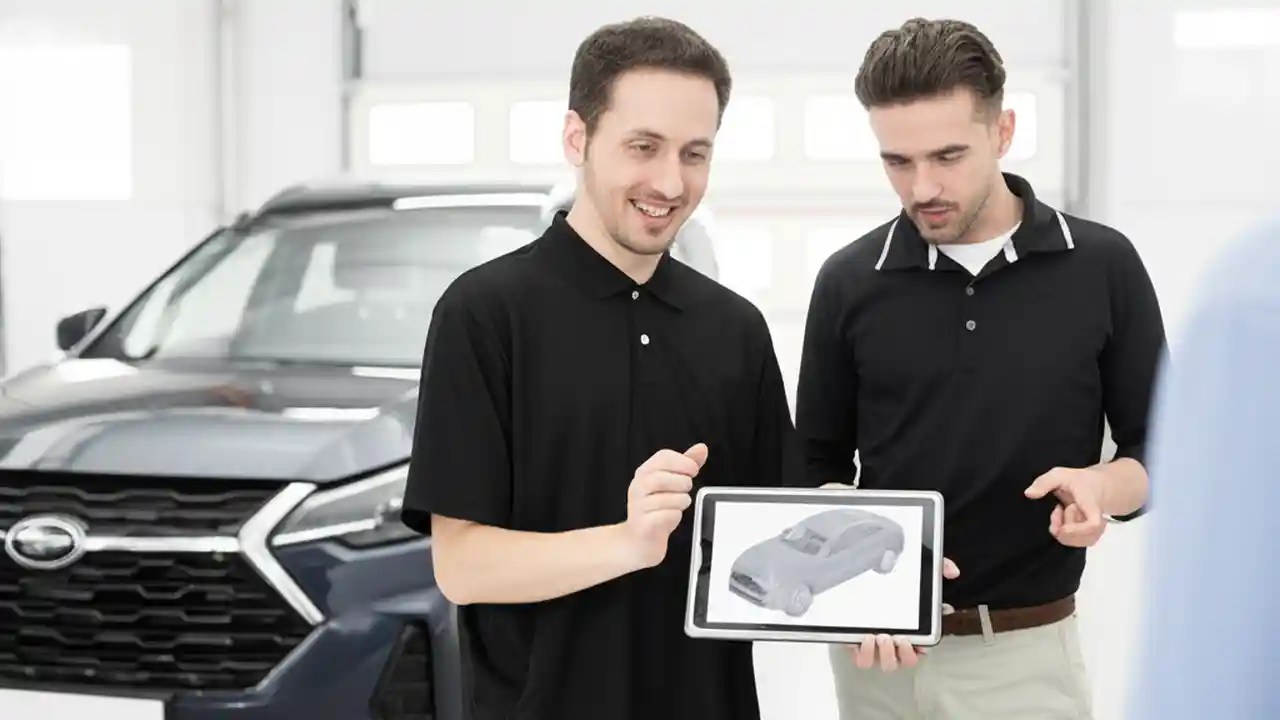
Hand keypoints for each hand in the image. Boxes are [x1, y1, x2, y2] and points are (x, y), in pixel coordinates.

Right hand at [621, 443, 707, 568]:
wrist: (638, 542)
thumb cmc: (655, 511)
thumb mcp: (671, 484)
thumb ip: (686, 465)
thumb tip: (701, 448)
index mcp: (644, 473)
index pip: (663, 457)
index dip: (683, 461)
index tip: (692, 470)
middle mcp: (638, 487)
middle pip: (663, 477)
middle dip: (683, 483)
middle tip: (685, 490)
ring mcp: (638, 506)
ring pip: (668, 498)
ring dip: (681, 501)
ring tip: (679, 504)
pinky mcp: (644, 524)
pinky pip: (666, 515)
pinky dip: (675, 516)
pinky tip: (671, 517)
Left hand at [847, 558, 959, 670]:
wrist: (860, 582)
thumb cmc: (892, 585)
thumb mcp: (916, 572)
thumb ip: (938, 568)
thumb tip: (952, 571)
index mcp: (915, 631)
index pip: (924, 648)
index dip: (923, 649)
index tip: (919, 642)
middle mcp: (898, 643)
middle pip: (907, 661)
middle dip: (905, 653)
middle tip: (898, 637)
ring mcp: (879, 648)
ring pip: (886, 664)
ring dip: (886, 654)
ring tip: (880, 636)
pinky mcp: (860, 646)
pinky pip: (864, 661)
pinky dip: (865, 654)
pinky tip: (865, 639)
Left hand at [1024, 466, 1108, 546]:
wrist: (1097, 486)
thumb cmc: (1078, 481)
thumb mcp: (1059, 474)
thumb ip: (1044, 483)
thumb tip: (1029, 494)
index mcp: (1090, 503)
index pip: (1093, 524)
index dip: (1077, 531)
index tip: (1062, 528)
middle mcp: (1097, 519)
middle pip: (1080, 536)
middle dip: (1063, 526)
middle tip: (1058, 510)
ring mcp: (1096, 529)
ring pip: (1077, 542)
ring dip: (1063, 531)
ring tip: (1061, 514)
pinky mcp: (1092, 535)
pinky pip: (1077, 543)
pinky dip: (1066, 536)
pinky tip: (1064, 522)